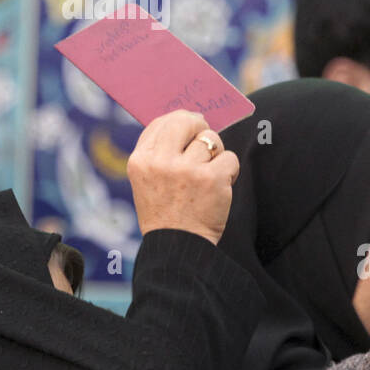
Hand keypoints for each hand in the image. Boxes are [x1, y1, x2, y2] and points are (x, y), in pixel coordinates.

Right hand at [126, 111, 238, 244]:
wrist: (178, 248)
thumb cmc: (164, 213)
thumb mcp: (146, 182)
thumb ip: (158, 153)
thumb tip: (185, 121)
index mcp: (140, 161)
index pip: (160, 122)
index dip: (179, 120)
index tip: (190, 126)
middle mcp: (160, 162)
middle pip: (186, 121)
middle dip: (200, 127)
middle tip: (205, 140)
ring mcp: (186, 170)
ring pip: (211, 139)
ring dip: (216, 154)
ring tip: (209, 173)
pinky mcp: (211, 179)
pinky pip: (229, 158)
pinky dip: (229, 171)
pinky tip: (219, 186)